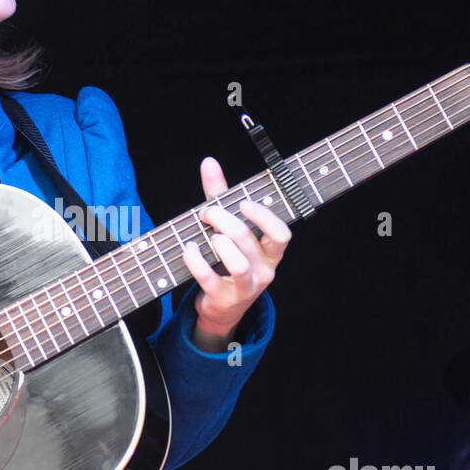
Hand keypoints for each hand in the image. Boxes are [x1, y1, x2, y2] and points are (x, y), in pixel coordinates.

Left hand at [180, 157, 290, 349]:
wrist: (223, 307)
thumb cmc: (227, 260)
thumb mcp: (228, 227)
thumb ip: (220, 196)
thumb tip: (209, 162)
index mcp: (271, 252)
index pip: (282, 234)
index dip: (264, 217)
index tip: (243, 204)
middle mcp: (264, 270)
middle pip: (249, 241)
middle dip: (225, 221)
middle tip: (207, 212)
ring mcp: (246, 288)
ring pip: (238, 264)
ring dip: (218, 243)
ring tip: (206, 235)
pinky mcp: (224, 299)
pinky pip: (211, 279)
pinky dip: (196, 261)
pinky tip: (188, 249)